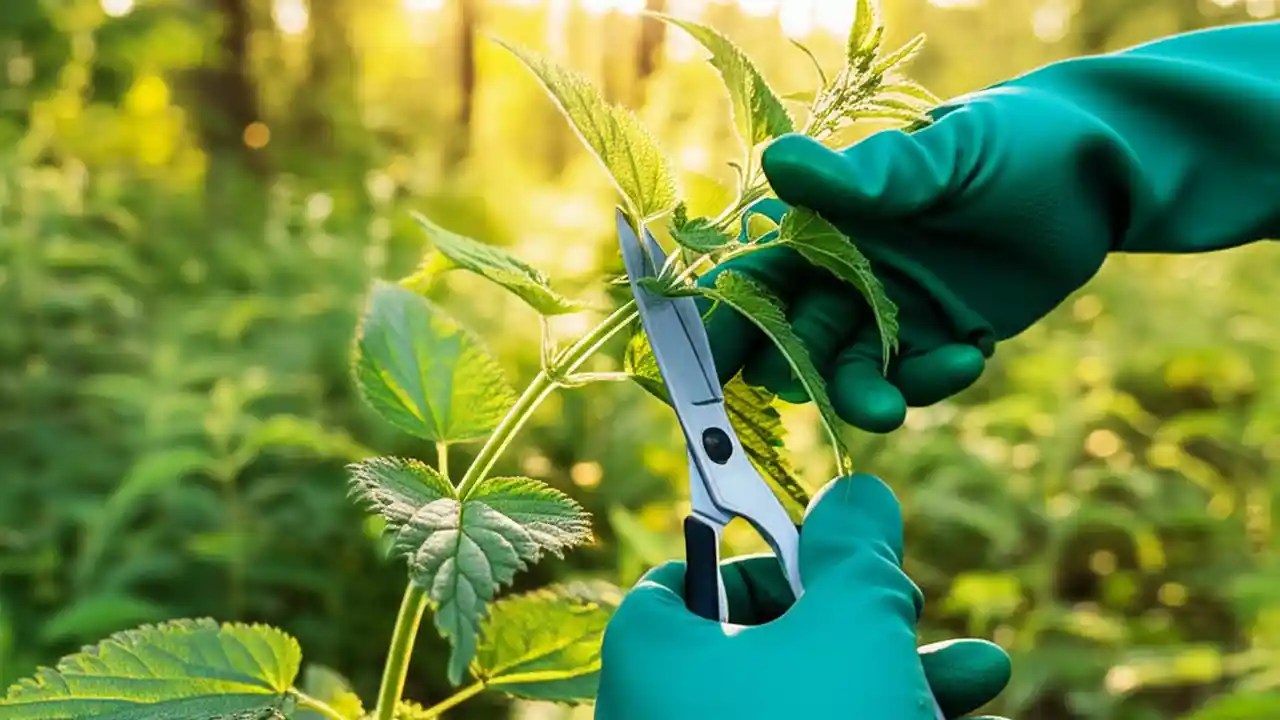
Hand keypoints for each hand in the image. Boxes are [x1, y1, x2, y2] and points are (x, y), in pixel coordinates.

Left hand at [596, 474, 1010, 718]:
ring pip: (815, 702)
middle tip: (926, 615)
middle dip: (875, 623)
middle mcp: (672, 710)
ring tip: (983, 679)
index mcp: (658, 648)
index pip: (700, 568)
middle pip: (776, 640)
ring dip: (904, 684)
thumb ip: (854, 551)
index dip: (775, 546)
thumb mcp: (849, 623)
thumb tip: (859, 492)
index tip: (844, 548)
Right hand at [702, 23, 1279, 432]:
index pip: (758, 274)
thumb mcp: (941, 155)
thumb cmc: (1012, 139)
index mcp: (828, 223)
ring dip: (858, 394)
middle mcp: (848, 271)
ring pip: (849, 369)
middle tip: (802, 390)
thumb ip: (868, 177)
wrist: (1102, 171)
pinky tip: (970, 356)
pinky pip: (918, 377)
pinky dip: (932, 379)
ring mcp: (894, 310)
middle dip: (789, 369)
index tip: (708, 366)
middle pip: (792, 335)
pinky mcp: (942, 338)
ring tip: (886, 411)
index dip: (727, 318)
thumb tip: (780, 165)